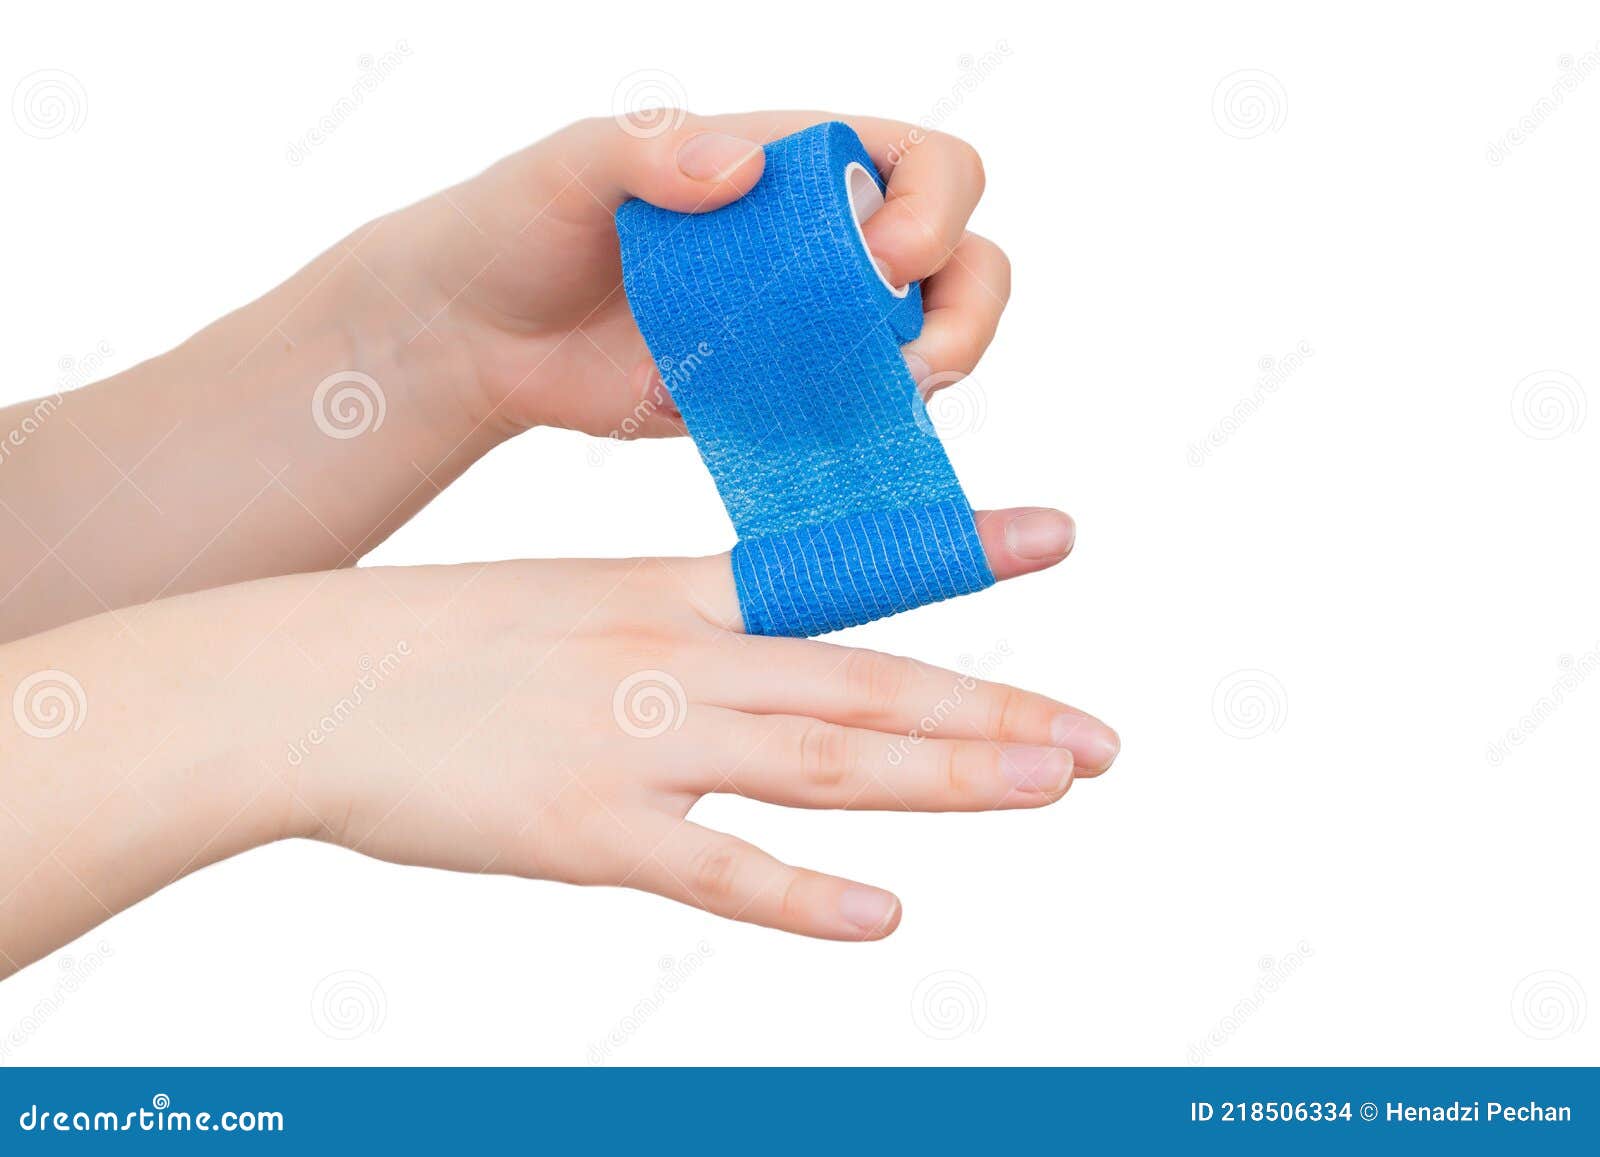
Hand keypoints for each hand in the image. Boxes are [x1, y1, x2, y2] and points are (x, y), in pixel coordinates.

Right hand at [300, 517, 1111, 940]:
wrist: (303, 680)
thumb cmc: (430, 644)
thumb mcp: (571, 600)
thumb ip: (671, 628)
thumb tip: (755, 667)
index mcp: (669, 592)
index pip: (838, 572)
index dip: (954, 555)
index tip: (1055, 533)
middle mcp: (674, 657)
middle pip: (863, 684)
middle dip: (990, 711)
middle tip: (1099, 740)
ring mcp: (634, 743)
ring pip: (820, 759)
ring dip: (943, 777)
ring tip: (1047, 790)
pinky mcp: (581, 833)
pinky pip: (712, 872)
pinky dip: (800, 896)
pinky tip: (881, 917)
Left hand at [367, 111, 1009, 436]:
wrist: (482, 335)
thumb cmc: (523, 222)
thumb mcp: (572, 164)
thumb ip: (648, 149)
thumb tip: (741, 170)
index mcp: (800, 166)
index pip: (932, 166)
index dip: (939, 210)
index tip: (882, 260)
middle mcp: (827, 245)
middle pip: (965, 266)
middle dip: (965, 316)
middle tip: (910, 362)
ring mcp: (812, 329)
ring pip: (929, 351)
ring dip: (925, 385)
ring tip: (873, 404)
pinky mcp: (782, 400)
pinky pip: (856, 421)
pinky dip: (863, 439)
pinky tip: (823, 449)